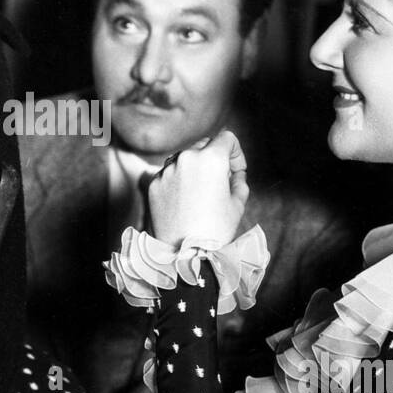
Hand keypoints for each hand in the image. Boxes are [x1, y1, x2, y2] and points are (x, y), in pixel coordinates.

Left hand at [147, 129, 248, 248]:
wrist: (185, 254)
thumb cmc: (216, 229)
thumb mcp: (238, 203)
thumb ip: (238, 179)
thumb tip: (232, 172)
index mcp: (211, 159)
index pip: (227, 138)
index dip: (236, 153)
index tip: (236, 171)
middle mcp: (186, 158)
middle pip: (205, 145)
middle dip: (215, 158)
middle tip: (220, 183)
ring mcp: (167, 170)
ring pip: (185, 158)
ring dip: (195, 168)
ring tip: (200, 194)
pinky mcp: (154, 183)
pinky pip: (170, 174)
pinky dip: (179, 181)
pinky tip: (184, 203)